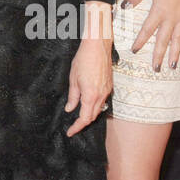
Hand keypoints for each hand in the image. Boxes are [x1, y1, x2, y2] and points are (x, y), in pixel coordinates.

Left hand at [65, 2, 113, 136]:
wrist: (98, 46)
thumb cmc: (83, 59)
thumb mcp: (73, 78)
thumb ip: (72, 96)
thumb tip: (69, 109)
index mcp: (90, 95)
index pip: (84, 118)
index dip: (77, 127)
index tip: (70, 132)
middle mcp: (101, 95)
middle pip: (92, 116)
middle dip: (83, 123)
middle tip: (73, 126)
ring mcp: (107, 91)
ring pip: (98, 109)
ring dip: (89, 114)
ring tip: (79, 116)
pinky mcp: (109, 86)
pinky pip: (102, 101)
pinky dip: (95, 105)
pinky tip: (88, 103)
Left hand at [122, 0, 179, 72]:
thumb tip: (124, 6)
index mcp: (159, 11)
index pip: (147, 30)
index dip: (140, 41)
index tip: (134, 50)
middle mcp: (172, 17)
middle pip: (164, 40)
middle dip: (160, 55)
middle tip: (157, 68)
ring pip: (178, 39)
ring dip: (175, 53)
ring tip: (173, 65)